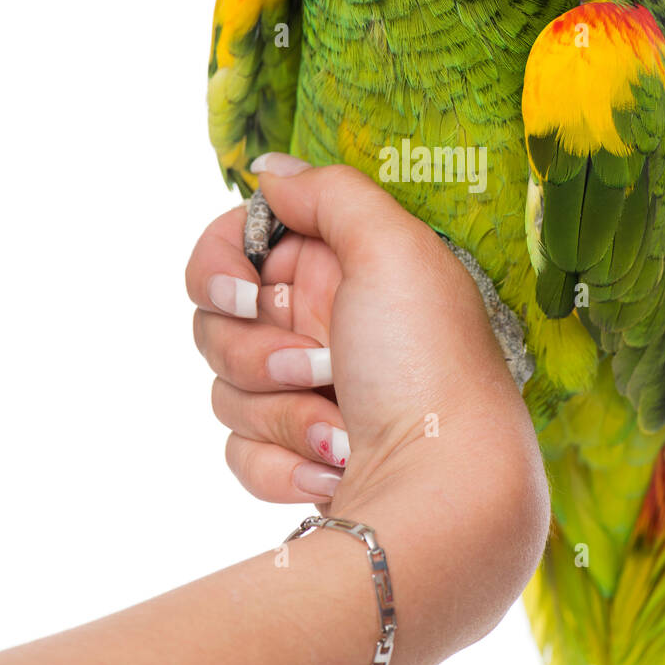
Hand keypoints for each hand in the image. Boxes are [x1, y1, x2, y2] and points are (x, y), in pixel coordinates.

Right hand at [186, 155, 549, 654]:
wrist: (447, 495)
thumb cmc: (428, 366)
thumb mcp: (394, 250)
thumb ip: (328, 194)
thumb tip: (269, 169)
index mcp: (342, 270)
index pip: (236, 247)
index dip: (221, 268)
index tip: (244, 294)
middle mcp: (323, 326)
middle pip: (218, 322)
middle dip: (259, 352)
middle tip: (321, 365)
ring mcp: (308, 396)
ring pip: (225, 391)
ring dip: (283, 413)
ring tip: (345, 431)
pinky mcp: (298, 457)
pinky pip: (241, 452)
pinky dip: (284, 465)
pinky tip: (340, 469)